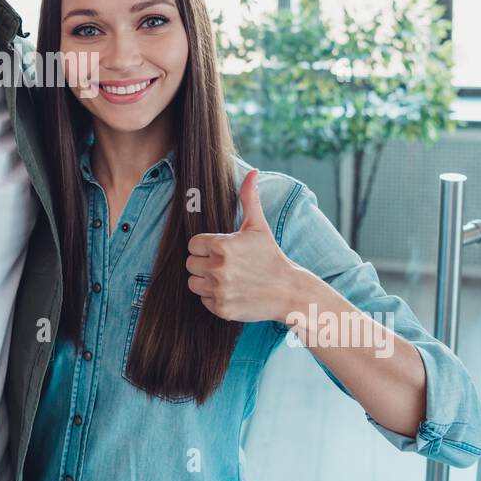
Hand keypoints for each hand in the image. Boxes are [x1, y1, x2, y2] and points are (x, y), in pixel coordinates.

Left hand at [186, 169, 307, 322]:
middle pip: (191, 264)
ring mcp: (220, 290)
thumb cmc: (270, 256)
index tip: (220, 250)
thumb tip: (253, 172)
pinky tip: (231, 292)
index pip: (193, 244)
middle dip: (204, 263)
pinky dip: (214, 298)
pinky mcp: (222, 309)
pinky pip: (204, 301)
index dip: (205, 246)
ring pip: (194, 283)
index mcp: (222, 246)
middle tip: (225, 264)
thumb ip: (249, 198)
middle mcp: (218, 268)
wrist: (289, 291)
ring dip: (206, 281)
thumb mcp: (259, 226)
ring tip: (227, 278)